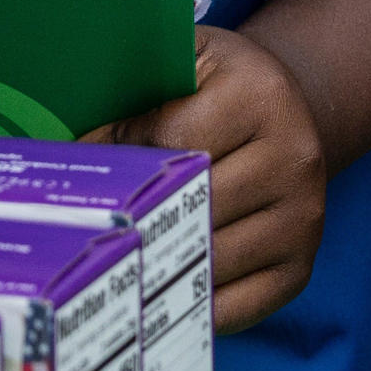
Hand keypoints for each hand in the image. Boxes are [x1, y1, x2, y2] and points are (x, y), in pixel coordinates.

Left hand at [99, 24, 326, 331]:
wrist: (294, 114)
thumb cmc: (219, 88)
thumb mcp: (186, 61)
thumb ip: (134, 87)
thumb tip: (68, 146)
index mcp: (259, 95)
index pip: (171, 143)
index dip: (117, 161)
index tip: (76, 173)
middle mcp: (293, 158)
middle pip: (189, 207)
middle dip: (129, 219)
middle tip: (77, 231)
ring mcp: (302, 220)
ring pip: (206, 262)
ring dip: (151, 270)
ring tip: (102, 267)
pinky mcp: (300, 269)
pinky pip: (232, 308)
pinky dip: (183, 309)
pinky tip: (145, 298)